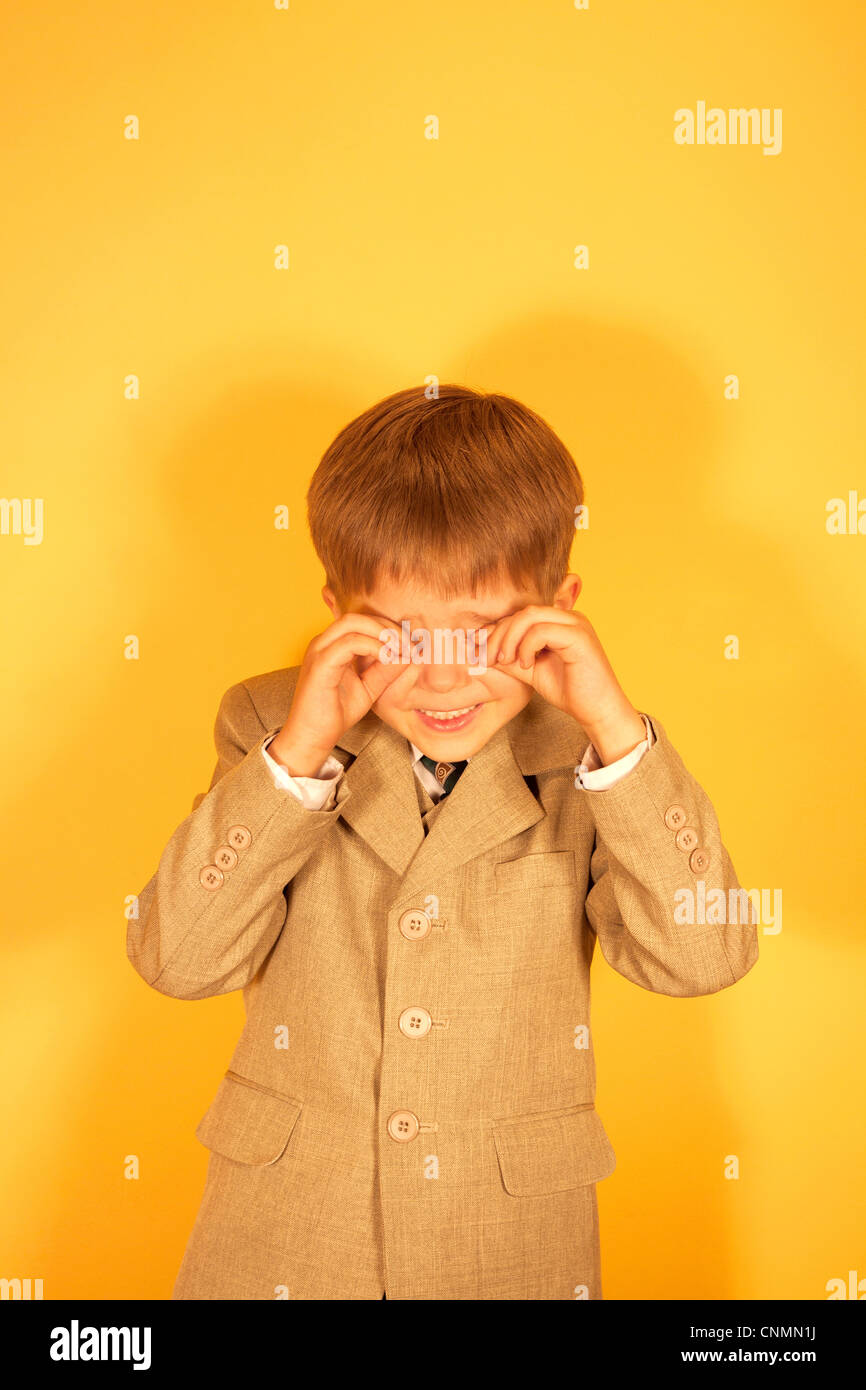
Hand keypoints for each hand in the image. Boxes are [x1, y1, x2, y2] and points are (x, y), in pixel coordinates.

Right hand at [269, 613, 404, 775]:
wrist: (313, 737)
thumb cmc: (335, 713)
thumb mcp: (369, 688)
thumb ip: (385, 670)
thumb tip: (409, 654)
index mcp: (331, 645)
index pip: (361, 622)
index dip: (388, 628)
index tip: (411, 644)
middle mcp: (323, 643)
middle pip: (358, 617)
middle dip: (388, 626)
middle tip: (410, 644)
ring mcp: (319, 651)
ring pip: (352, 623)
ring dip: (382, 633)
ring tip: (402, 649)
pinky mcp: (320, 664)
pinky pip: (350, 643)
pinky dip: (373, 647)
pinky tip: (388, 658)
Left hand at [484, 605, 646, 764]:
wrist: (598, 711)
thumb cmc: (570, 691)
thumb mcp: (531, 670)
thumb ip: (511, 656)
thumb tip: (483, 648)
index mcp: (560, 622)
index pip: (522, 615)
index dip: (498, 631)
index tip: (482, 652)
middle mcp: (570, 617)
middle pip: (523, 612)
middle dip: (499, 634)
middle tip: (488, 658)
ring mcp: (576, 624)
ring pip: (529, 616)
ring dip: (509, 639)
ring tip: (506, 661)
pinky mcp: (579, 637)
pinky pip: (542, 631)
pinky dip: (526, 646)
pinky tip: (526, 665)